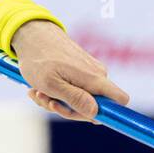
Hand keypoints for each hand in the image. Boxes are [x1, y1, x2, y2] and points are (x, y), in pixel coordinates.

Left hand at [11, 20, 129, 122]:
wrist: (32, 36)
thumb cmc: (39, 59)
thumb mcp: (52, 84)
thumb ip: (74, 99)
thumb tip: (95, 113)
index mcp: (94, 79)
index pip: (120, 101)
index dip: (109, 114)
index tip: (84, 117)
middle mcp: (96, 76)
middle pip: (94, 107)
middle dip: (67, 109)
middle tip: (46, 100)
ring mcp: (88, 73)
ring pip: (79, 100)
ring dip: (56, 101)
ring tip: (37, 92)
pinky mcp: (79, 72)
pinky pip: (72, 91)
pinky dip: (55, 93)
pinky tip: (39, 88)